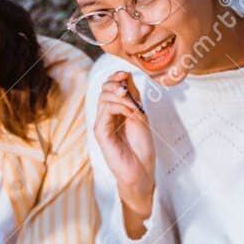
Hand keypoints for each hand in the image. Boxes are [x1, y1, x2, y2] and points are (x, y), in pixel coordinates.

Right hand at [93, 72, 155, 215]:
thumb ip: (133, 97)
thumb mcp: (141, 115)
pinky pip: (105, 111)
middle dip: (116, 84)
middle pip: (104, 89)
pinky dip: (119, 106)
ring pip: (103, 98)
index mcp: (116, 111)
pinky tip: (129, 112)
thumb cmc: (142, 147)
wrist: (142, 170)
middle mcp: (106, 116)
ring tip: (133, 106)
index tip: (125, 73)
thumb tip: (126, 75)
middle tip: (128, 89)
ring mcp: (102, 124)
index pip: (109, 87)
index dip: (116, 77)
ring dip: (121, 96)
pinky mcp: (101, 132)